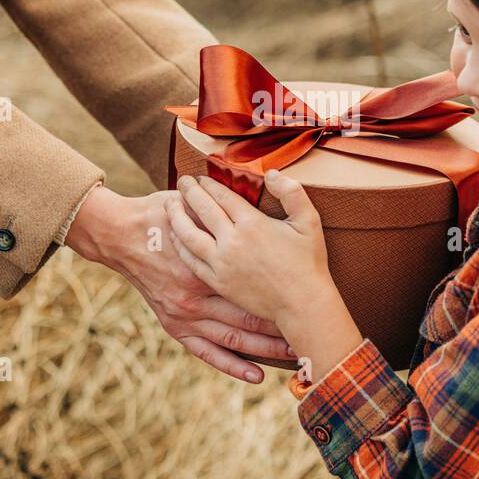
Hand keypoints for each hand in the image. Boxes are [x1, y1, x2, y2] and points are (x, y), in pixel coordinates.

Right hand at [66, 184, 291, 382]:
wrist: (121, 235)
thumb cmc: (163, 215)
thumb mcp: (200, 207)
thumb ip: (227, 209)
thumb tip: (262, 194)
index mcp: (210, 263)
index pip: (256, 285)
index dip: (283, 297)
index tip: (309, 303)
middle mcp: (198, 294)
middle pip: (250, 316)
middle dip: (281, 326)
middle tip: (310, 334)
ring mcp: (185, 314)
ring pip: (234, 337)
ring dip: (264, 349)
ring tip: (293, 354)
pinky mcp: (175, 325)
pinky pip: (207, 352)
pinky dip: (232, 365)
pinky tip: (256, 376)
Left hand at [164, 171, 334, 334]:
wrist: (301, 304)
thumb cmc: (308, 262)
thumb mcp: (309, 222)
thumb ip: (292, 193)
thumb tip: (270, 173)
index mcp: (252, 223)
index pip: (222, 196)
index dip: (208, 184)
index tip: (200, 177)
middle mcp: (232, 241)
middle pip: (202, 209)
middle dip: (189, 192)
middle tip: (182, 181)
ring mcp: (222, 263)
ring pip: (189, 235)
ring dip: (177, 216)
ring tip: (170, 205)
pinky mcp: (218, 282)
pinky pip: (192, 260)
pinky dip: (181, 245)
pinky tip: (176, 237)